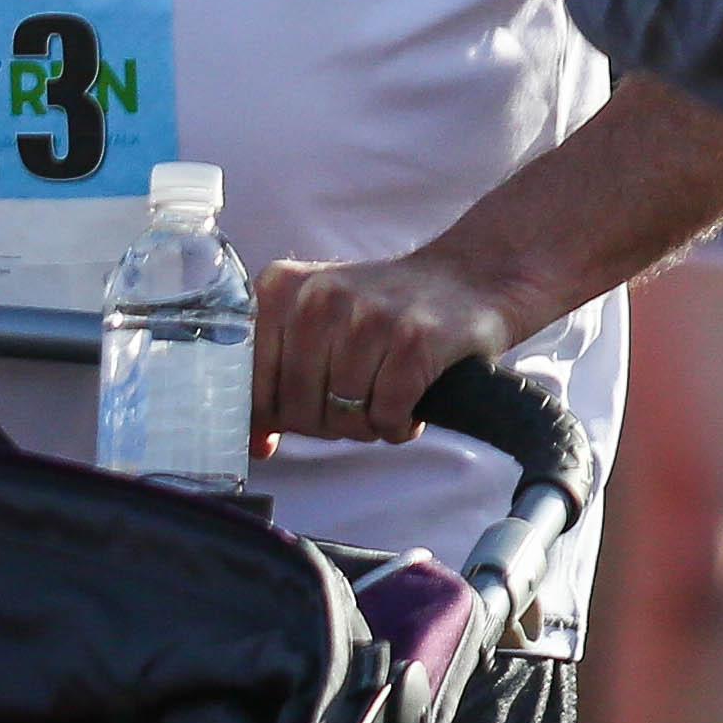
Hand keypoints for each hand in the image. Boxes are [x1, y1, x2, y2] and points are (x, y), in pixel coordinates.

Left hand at [251, 245, 521, 448]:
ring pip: (341, 416)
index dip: (273, 415)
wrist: (469, 279)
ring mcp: (368, 317)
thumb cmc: (382, 313)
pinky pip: (385, 416)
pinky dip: (396, 426)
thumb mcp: (316, 325)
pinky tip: (407, 408)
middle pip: (297, 407)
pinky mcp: (414, 340)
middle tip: (353, 407)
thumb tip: (256, 443)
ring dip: (365, 426)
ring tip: (382, 401)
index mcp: (280, 290)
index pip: (253, 384)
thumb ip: (276, 377)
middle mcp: (319, 298)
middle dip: (326, 423)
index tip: (293, 420)